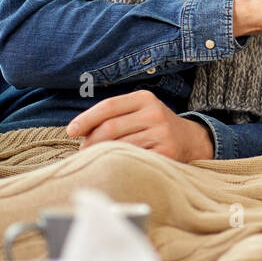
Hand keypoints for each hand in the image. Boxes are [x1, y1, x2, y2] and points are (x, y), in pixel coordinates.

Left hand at [65, 91, 213, 160]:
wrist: (190, 140)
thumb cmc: (153, 126)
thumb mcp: (139, 111)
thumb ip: (113, 115)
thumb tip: (78, 130)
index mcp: (145, 98)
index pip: (109, 106)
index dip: (86, 119)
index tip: (70, 131)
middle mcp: (155, 113)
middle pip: (111, 128)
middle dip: (91, 140)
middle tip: (83, 149)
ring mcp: (162, 133)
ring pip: (120, 145)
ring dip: (102, 153)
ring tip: (97, 156)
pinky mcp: (166, 152)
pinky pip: (133, 158)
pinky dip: (120, 161)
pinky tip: (115, 162)